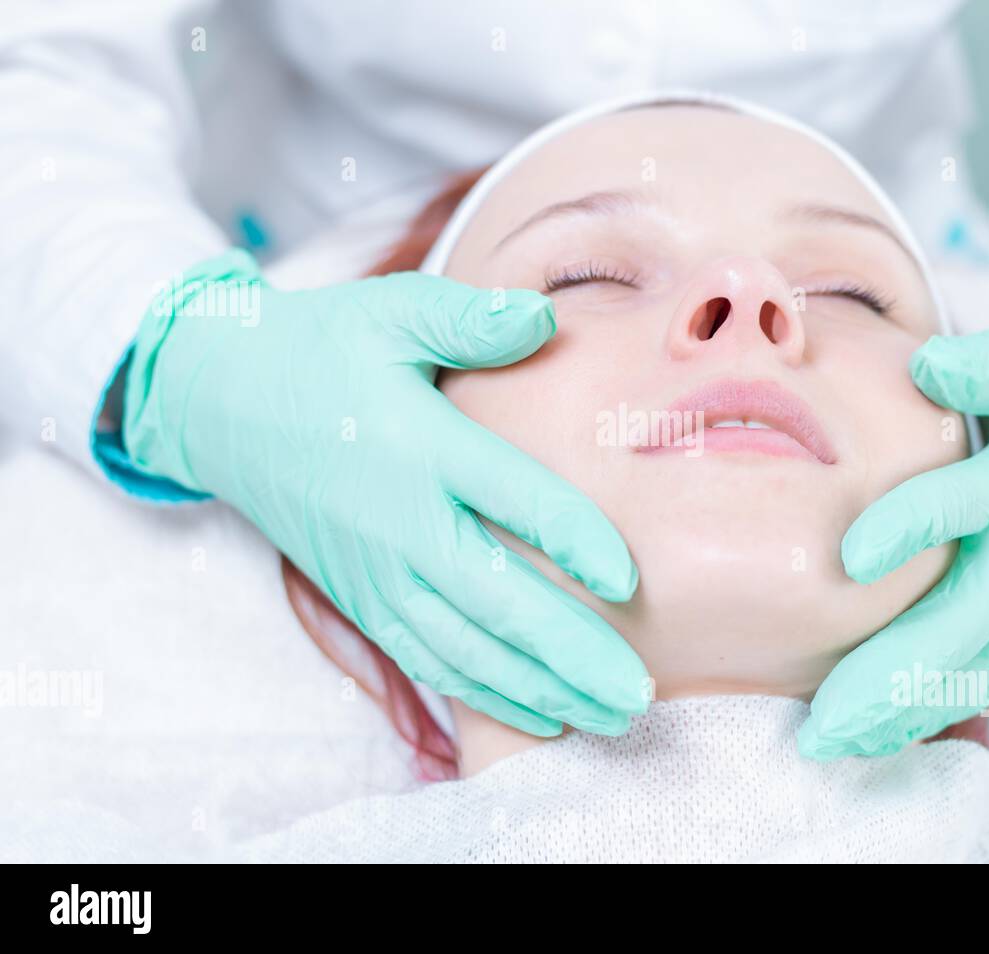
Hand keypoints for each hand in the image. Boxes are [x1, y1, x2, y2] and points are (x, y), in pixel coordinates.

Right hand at [124, 249, 648, 736]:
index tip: (629, 582)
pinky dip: (485, 695)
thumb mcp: (389, 312)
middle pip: (497, 603)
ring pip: (467, 650)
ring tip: (608, 717)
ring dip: (541, 690)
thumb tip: (544, 319)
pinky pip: (428, 661)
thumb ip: (468, 321)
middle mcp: (399, 523)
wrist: (219, 402)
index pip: (511, 501)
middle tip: (638, 696)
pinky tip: (541, 716)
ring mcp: (377, 571)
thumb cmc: (319, 350)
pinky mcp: (362, 597)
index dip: (574, 542)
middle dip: (572, 655)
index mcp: (418, 448)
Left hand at [800, 325, 988, 757]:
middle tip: (824, 718)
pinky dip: (928, 713)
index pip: (962, 503)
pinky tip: (872, 737)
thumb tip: (926, 364)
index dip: (910, 526)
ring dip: (899, 711)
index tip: (851, 554)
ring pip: (968, 671)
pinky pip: (980, 683)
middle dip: (891, 674)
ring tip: (829, 741)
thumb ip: (985, 364)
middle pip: (962, 625)